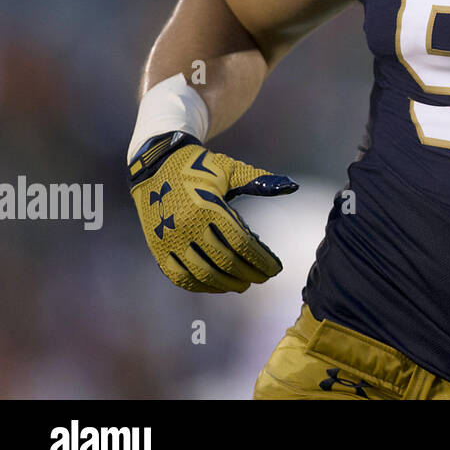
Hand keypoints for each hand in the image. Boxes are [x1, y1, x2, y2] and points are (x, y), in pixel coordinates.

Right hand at [128, 131, 297, 292]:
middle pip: (224, 262)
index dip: (260, 260)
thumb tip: (292, 186)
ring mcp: (169, 240)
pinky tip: (216, 285)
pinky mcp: (157, 249)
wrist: (156, 164)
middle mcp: (187, 226)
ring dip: (226, 284)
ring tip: (243, 284)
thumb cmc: (199, 166)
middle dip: (248, 274)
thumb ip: (260, 181)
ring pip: (202, 274)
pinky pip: (180, 277)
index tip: (274, 268)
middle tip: (262, 278)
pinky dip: (200, 286)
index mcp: (208, 207)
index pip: (241, 243)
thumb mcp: (230, 169)